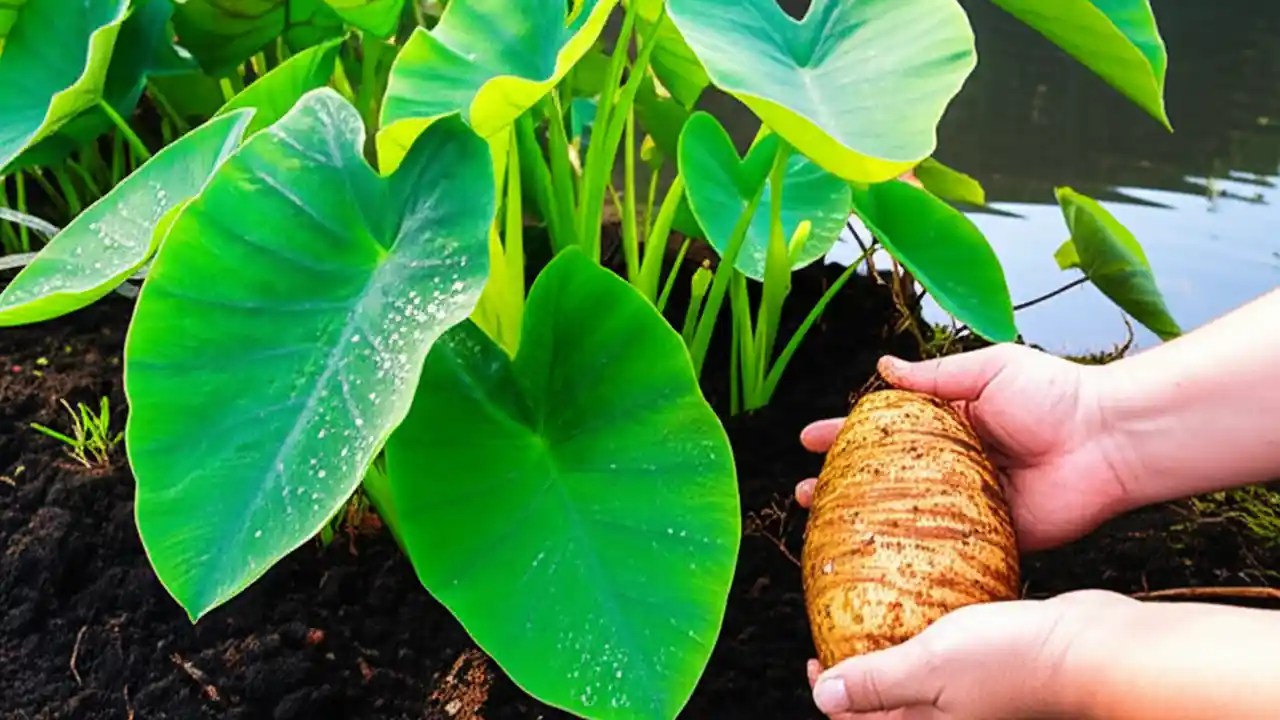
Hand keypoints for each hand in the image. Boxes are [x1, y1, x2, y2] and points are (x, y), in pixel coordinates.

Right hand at [796, 344, 1131, 552]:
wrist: (1109, 440)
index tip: (808, 439)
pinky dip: (915, 557)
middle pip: (884, 478)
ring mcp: (969, 504)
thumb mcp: (990, 369)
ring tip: (823, 529)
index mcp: (950, 424)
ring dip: (864, 524)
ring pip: (906, 516)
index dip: (843, 435)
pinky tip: (882, 564)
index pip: (883, 430)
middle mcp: (952, 466)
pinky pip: (947, 549)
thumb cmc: (1058, 396)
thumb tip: (883, 366)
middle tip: (804, 494)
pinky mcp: (992, 538)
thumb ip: (936, 376)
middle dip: (841, 487)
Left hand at [804, 589, 1136, 718]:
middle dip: (859, 669)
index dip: (831, 693)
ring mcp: (973, 693)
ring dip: (894, 647)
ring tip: (877, 609)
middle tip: (841, 626)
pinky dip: (932, 632)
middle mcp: (950, 718)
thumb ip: (873, 683)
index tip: (817, 657)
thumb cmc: (1012, 663)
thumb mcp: (927, 668)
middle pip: (887, 701)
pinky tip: (928, 601)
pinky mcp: (993, 665)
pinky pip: (950, 653)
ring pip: (918, 675)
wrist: (1090, 649)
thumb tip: (823, 698)